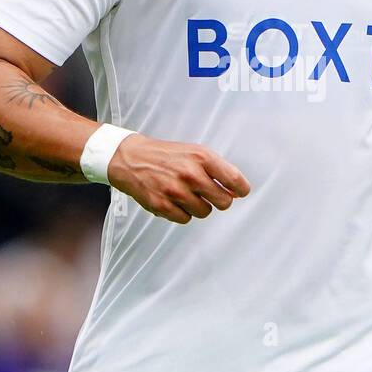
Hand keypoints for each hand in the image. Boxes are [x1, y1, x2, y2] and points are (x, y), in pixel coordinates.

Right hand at [107, 134, 250, 222]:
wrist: (131, 158)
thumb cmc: (166, 156)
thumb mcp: (195, 153)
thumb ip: (218, 170)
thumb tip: (237, 191)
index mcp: (202, 157)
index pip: (234, 180)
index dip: (241, 189)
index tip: (239, 192)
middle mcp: (190, 173)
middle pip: (224, 202)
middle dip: (219, 200)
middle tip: (208, 193)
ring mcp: (175, 190)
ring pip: (205, 212)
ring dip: (198, 206)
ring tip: (185, 193)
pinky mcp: (162, 205)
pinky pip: (186, 219)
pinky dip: (182, 212)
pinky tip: (173, 200)